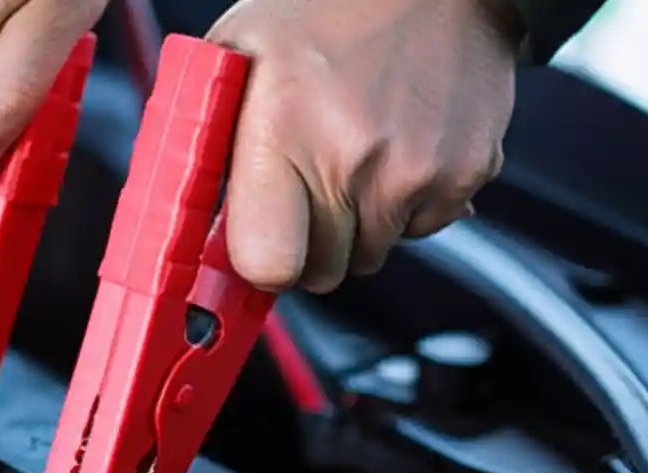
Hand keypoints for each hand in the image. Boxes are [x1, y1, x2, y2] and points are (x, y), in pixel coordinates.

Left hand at [208, 0, 522, 292]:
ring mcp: (417, 172)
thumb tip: (180, 212)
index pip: (268, 264)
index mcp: (285, 130)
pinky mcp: (467, 175)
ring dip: (357, 225)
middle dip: (307, 244)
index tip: (255, 242)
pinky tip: (397, 147)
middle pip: (323, 272)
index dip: (258, 264)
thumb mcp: (237, 54)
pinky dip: (405, 204)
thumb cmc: (328, 9)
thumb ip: (204, 137)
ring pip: (372, 255)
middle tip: (305, 190)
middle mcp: (355, 160)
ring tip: (352, 156)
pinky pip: (422, 230)